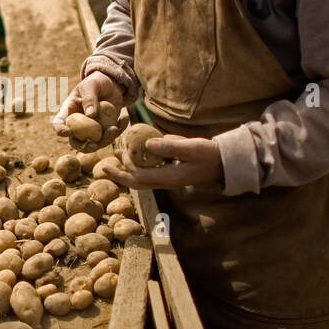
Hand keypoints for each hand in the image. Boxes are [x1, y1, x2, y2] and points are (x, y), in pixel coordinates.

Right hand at [52, 71, 123, 137]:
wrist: (111, 84)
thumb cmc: (95, 82)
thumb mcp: (90, 85)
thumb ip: (89, 98)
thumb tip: (91, 115)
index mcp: (69, 112)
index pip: (59, 123)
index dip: (60, 130)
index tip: (66, 132)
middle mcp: (78, 125)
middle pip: (76, 142)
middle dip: (85, 146)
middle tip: (95, 144)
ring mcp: (92, 130)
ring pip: (96, 143)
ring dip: (106, 140)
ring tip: (116, 127)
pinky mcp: (106, 130)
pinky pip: (111, 136)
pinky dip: (119, 130)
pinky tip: (125, 118)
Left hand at [100, 135, 223, 190]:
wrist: (224, 162)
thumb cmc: (209, 153)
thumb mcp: (190, 147)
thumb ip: (169, 146)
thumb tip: (146, 145)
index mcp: (169, 177)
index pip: (139, 175)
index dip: (124, 167)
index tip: (117, 154)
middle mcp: (166, 182)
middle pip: (136, 183)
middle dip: (119, 176)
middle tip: (104, 166)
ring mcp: (169, 180)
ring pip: (142, 180)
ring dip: (127, 172)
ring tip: (115, 161)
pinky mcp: (171, 175)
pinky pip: (150, 174)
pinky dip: (139, 168)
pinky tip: (135, 156)